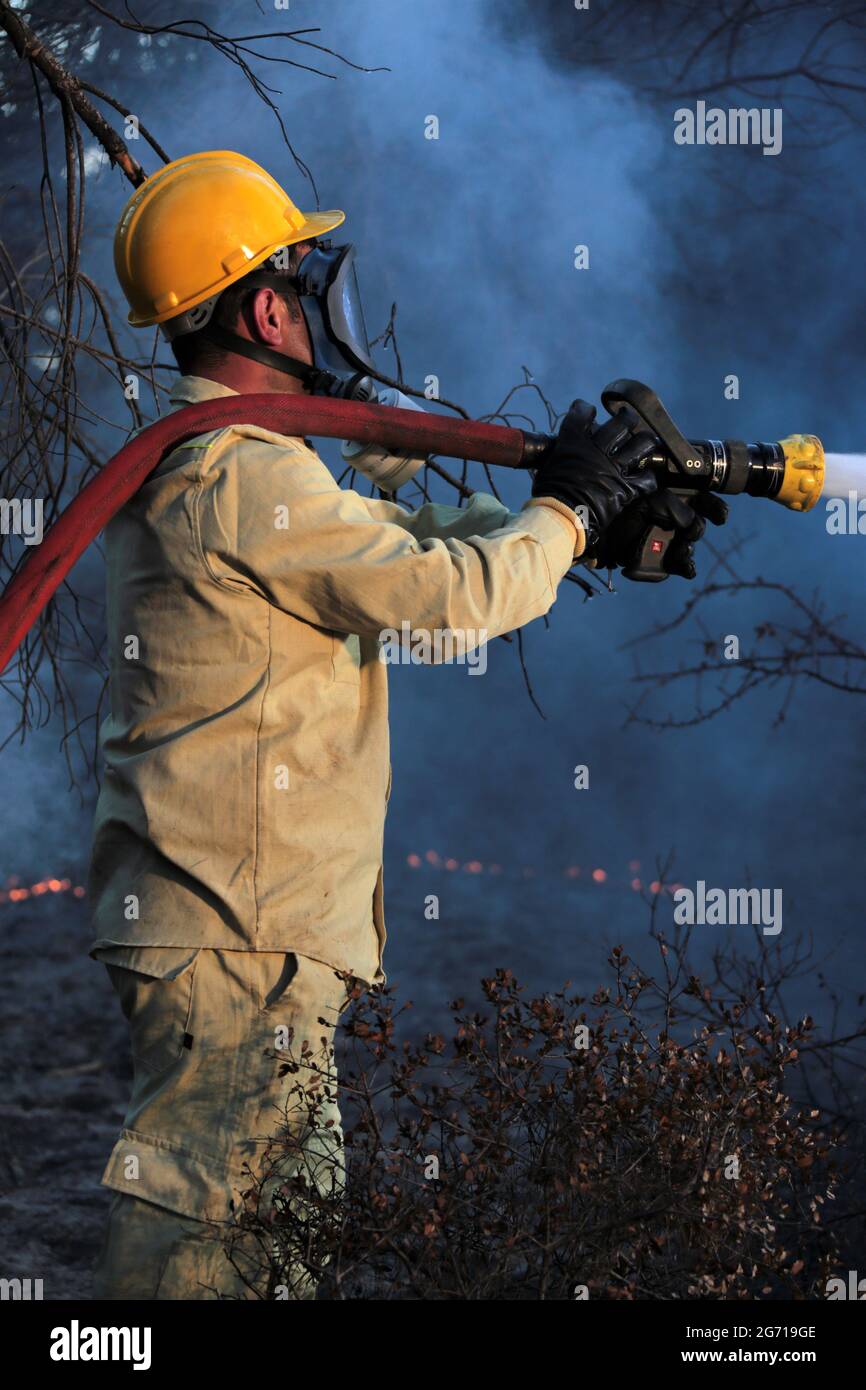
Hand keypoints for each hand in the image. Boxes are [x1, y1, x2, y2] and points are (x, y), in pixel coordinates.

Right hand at [531, 400, 658, 546]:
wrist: (561, 518)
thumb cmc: (548, 495)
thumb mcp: (547, 467)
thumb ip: (558, 455)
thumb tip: (559, 452)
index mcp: (574, 443)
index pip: (582, 414)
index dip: (584, 409)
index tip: (587, 410)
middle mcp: (597, 450)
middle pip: (620, 424)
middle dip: (626, 418)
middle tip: (627, 419)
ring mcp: (614, 468)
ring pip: (640, 445)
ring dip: (644, 442)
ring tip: (645, 442)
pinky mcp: (626, 488)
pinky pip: (646, 479)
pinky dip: (648, 478)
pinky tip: (647, 476)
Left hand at [593, 488, 728, 579]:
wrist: (593, 534)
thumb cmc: (618, 511)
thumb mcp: (650, 501)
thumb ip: (675, 508)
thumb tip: (692, 525)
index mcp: (669, 496)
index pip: (700, 498)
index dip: (714, 507)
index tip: (721, 517)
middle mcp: (669, 518)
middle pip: (697, 525)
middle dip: (697, 530)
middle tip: (691, 534)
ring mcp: (664, 539)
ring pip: (688, 546)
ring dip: (687, 550)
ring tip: (680, 551)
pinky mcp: (658, 559)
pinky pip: (678, 565)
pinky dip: (685, 567)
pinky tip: (686, 568)